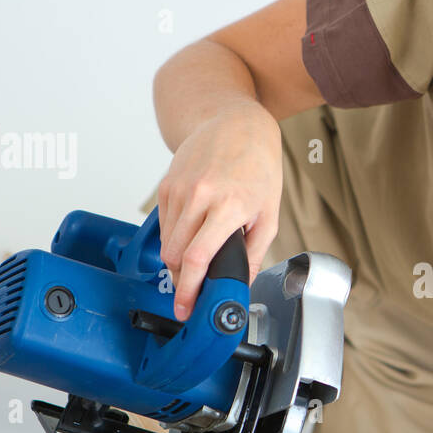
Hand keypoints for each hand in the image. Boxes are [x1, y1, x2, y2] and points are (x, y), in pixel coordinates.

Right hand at [156, 100, 281, 320]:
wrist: (235, 124)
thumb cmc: (257, 166)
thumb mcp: (269, 212)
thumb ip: (255, 252)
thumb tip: (242, 282)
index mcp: (229, 205)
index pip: (197, 257)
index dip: (188, 289)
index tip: (185, 308)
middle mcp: (199, 196)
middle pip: (175, 255)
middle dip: (182, 280)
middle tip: (192, 291)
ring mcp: (179, 190)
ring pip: (166, 242)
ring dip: (177, 261)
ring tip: (195, 262)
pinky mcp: (166, 185)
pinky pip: (163, 224)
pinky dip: (173, 238)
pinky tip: (191, 234)